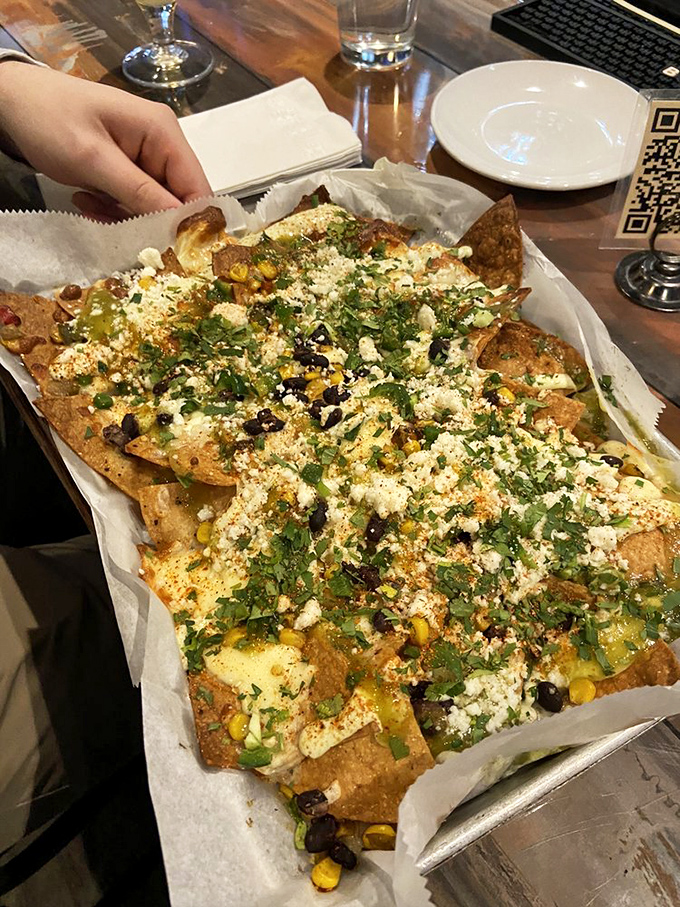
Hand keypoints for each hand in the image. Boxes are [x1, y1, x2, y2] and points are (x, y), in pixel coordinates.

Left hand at [0, 62, 211, 217]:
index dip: (188, 222)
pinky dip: (113, 208)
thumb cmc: (50, 120)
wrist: (13, 100)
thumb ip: (139, 192)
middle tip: (113, 226)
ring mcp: (146, 155)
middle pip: (176, 200)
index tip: (167, 249)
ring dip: (124, 216)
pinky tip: (88, 199)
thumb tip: (178, 225)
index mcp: (163, 132)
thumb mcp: (93, 160)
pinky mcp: (129, 166)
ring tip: (90, 206)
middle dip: (148, 221)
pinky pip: (135, 200)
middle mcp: (162, 143)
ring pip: (154, 205)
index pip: (197, 188)